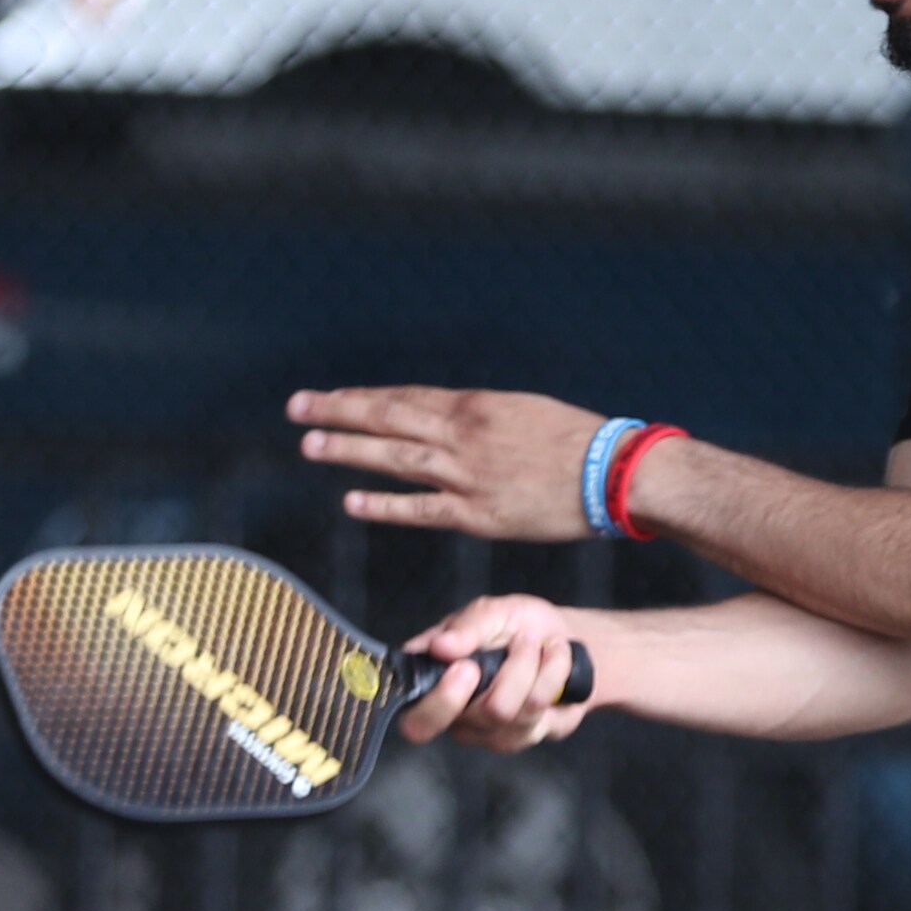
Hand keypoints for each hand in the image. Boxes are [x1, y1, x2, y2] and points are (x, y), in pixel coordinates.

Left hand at [287, 384, 604, 542]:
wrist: (612, 473)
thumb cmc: (575, 441)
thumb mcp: (522, 411)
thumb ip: (479, 418)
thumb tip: (446, 419)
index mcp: (475, 406)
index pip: (405, 397)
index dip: (363, 397)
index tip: (330, 397)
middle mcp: (463, 435)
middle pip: (389, 417)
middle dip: (339, 411)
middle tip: (298, 408)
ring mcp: (467, 475)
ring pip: (395, 457)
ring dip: (349, 449)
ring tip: (310, 445)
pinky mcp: (478, 513)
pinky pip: (421, 508)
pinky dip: (384, 504)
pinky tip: (352, 501)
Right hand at [400, 595, 594, 748]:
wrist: (564, 636)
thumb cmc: (516, 624)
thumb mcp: (491, 612)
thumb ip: (465, 628)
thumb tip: (439, 647)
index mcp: (433, 686)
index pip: (416, 722)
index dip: (439, 703)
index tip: (467, 667)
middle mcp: (458, 718)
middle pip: (473, 718)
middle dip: (507, 675)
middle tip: (522, 643)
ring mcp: (492, 732)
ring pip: (511, 712)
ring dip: (533, 665)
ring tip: (537, 643)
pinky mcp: (525, 737)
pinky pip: (539, 714)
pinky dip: (554, 674)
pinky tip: (555, 659)